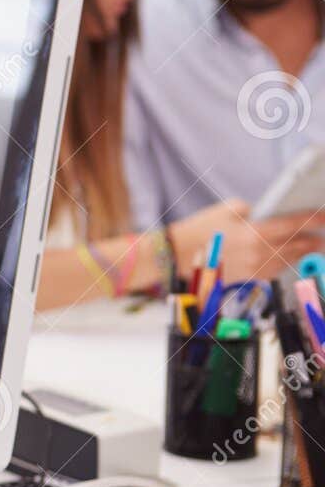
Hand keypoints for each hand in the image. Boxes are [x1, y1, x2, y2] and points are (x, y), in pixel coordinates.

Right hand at [169, 199, 324, 278]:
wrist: (177, 257)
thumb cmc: (198, 231)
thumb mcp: (225, 209)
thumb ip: (251, 209)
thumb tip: (265, 213)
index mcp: (255, 233)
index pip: (294, 225)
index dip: (314, 219)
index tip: (324, 216)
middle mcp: (260, 253)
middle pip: (298, 246)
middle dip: (314, 241)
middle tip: (323, 237)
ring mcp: (255, 268)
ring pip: (289, 260)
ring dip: (303, 253)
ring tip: (311, 247)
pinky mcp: (249, 277)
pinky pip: (276, 270)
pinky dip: (286, 262)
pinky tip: (289, 258)